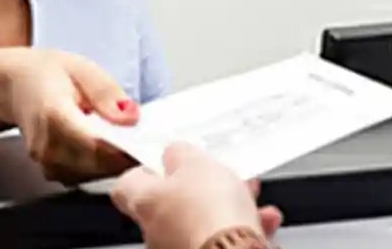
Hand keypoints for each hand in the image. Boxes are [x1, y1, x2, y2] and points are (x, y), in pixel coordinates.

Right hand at [0, 48, 139, 183]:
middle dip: (123, 156)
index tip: (146, 143)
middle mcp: (46, 144)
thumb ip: (106, 94)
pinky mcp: (48, 169)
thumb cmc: (47, 72)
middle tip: (145, 142)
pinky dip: (99, 166)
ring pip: (91, 174)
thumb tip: (131, 118)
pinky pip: (82, 176)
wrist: (13, 85)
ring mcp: (45, 160)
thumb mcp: (82, 69)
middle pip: (95, 163)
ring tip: (126, 142)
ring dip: (113, 163)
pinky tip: (107, 149)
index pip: (93, 143)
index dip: (122, 148)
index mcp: (54, 114)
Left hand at [112, 143, 283, 248]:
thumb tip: (174, 152)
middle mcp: (155, 230)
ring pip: (203, 220)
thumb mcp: (195, 162)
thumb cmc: (210, 213)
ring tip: (251, 195)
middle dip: (201, 186)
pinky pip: (223, 240)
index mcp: (144, 201)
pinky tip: (263, 220)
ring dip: (228, 206)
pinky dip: (244, 228)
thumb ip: (180, 153)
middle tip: (220, 174)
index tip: (163, 159)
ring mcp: (178, 247)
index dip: (147, 168)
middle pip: (172, 201)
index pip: (128, 183)